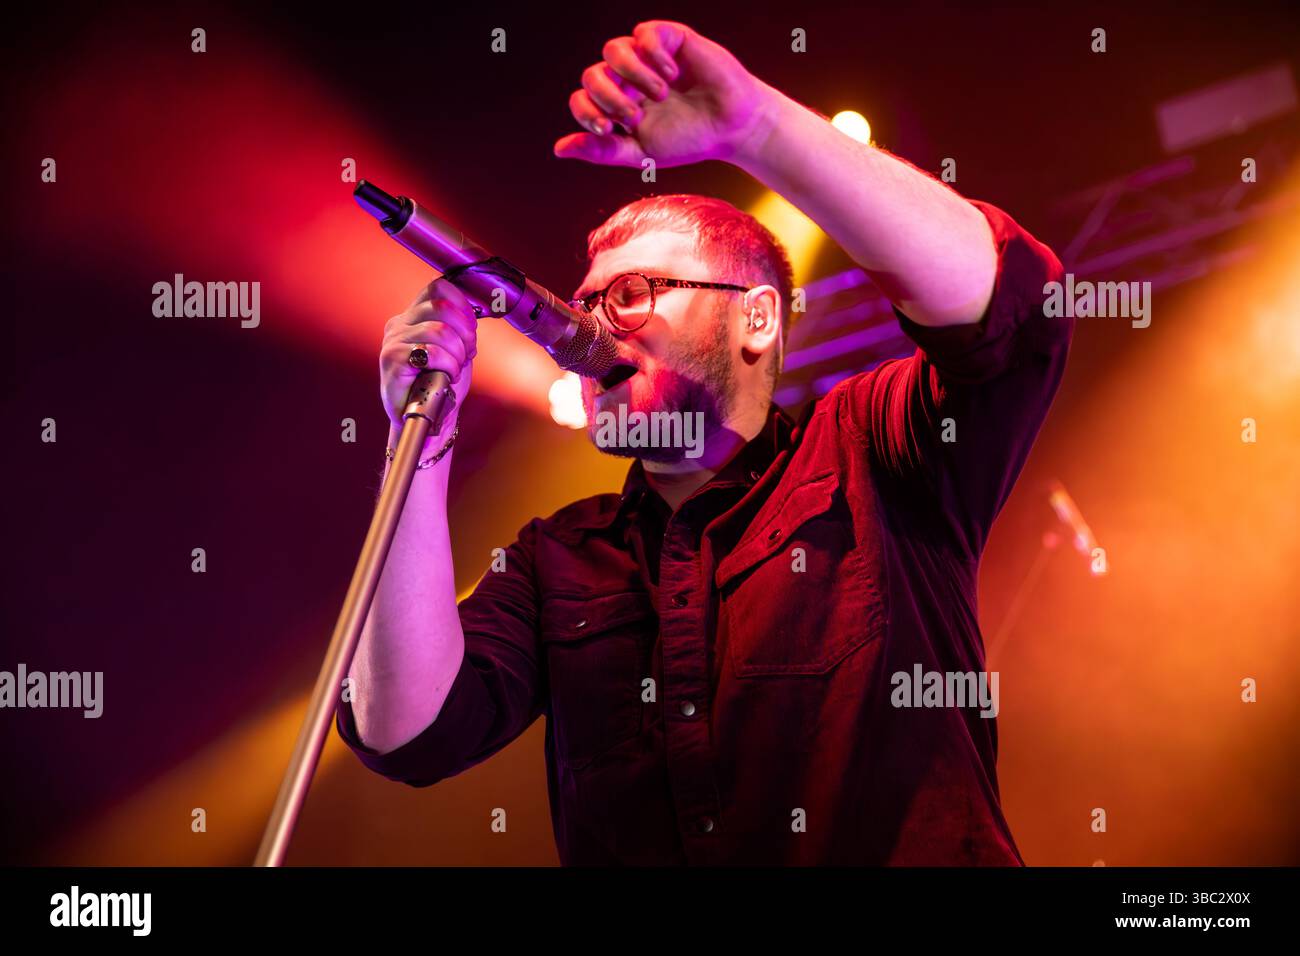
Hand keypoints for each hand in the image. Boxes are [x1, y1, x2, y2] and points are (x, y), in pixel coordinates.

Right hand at [379, 278, 476, 447]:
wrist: (427, 420)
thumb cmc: (440, 386)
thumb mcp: (455, 350)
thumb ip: (460, 328)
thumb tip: (472, 315)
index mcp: (413, 316)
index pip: (438, 287)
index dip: (462, 305)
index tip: (471, 331)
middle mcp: (399, 324)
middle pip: (441, 305)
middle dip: (464, 331)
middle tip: (465, 353)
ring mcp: (393, 341)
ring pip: (438, 329)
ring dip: (456, 353)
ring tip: (453, 369)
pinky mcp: (392, 360)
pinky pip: (429, 351)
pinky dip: (446, 365)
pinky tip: (445, 376)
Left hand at [553, 21, 773, 168]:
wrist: (731, 127)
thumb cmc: (688, 141)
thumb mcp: (641, 153)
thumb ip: (603, 150)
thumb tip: (558, 149)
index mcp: (616, 106)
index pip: (582, 100)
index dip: (587, 112)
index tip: (609, 128)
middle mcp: (626, 79)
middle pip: (592, 75)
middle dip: (609, 97)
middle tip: (636, 117)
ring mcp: (646, 56)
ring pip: (613, 49)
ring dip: (632, 74)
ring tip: (659, 95)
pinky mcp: (669, 38)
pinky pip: (644, 33)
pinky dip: (653, 54)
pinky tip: (673, 73)